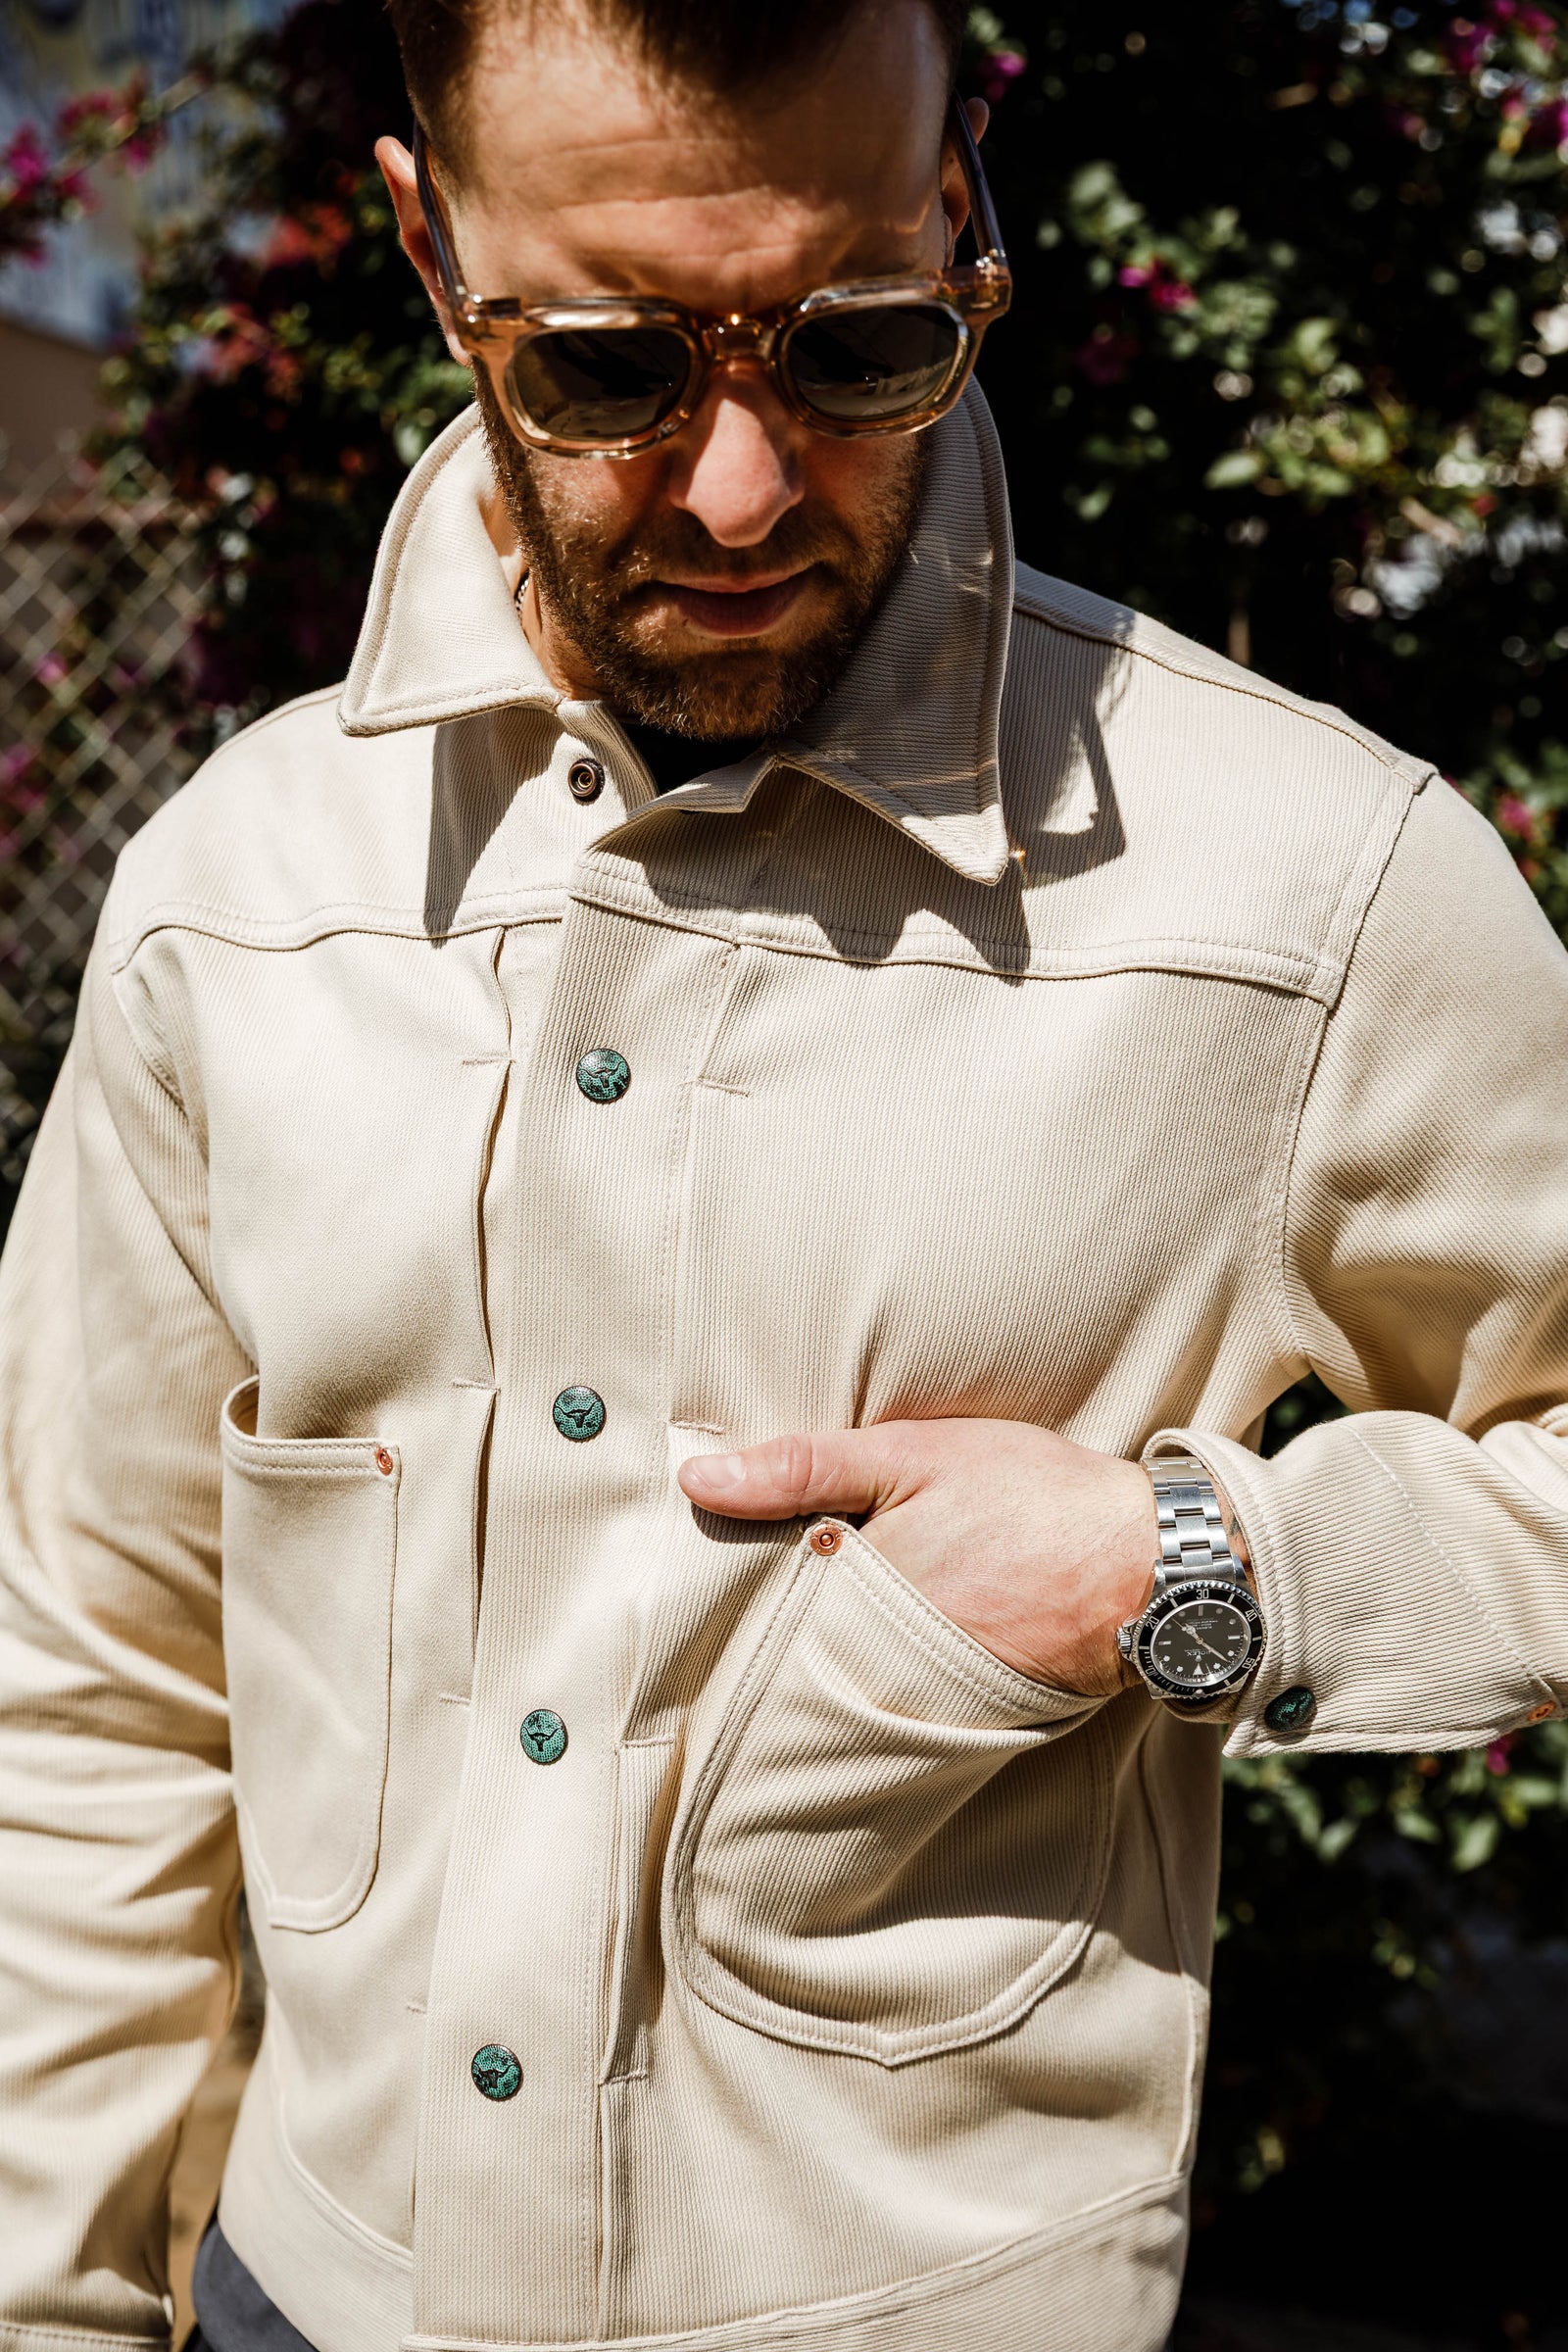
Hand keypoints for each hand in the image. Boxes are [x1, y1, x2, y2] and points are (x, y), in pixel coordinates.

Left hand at [678, 1419, 1159, 1696]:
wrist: (1147, 1570)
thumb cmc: (1032, 1499)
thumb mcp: (914, 1455)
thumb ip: (804, 1466)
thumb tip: (695, 1481)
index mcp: (850, 1593)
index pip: (753, 1606)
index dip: (729, 1588)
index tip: (699, 1579)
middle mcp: (871, 1660)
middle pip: (781, 1655)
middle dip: (759, 1634)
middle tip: (727, 1614)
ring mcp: (910, 1695)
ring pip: (827, 1685)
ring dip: (808, 1662)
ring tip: (789, 1636)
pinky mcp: (950, 1715)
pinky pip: (881, 1705)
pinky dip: (864, 1684)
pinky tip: (861, 1659)